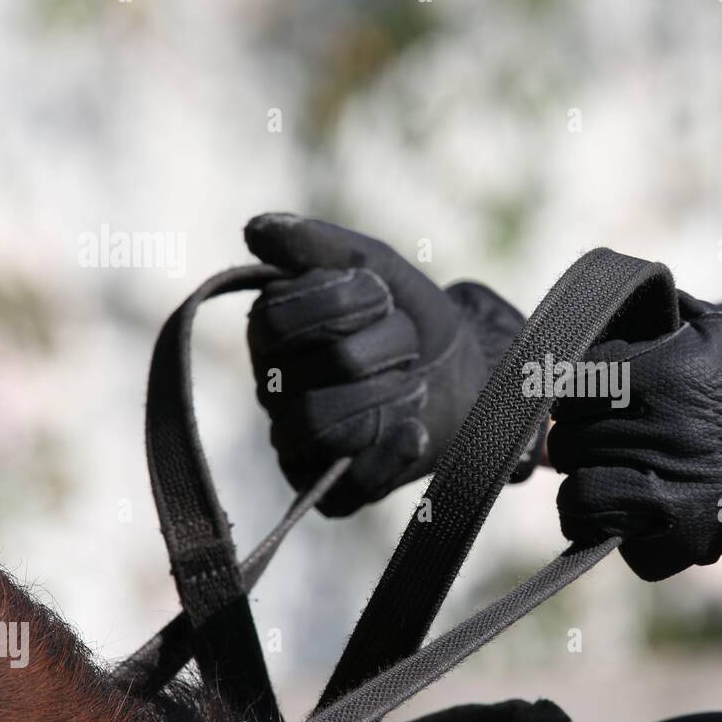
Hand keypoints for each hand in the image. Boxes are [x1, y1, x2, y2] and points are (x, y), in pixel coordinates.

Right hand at [244, 213, 533, 514]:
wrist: (467, 374)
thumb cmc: (409, 318)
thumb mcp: (374, 267)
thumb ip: (318, 245)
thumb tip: (254, 230)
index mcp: (270, 337)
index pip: (276, 319)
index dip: (340, 303)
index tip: (381, 295)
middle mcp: (272, 392)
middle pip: (314, 368)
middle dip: (379, 345)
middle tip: (408, 341)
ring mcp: (300, 446)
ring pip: (320, 425)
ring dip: (387, 395)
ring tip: (417, 383)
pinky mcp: (334, 491)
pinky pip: (344, 483)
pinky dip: (386, 453)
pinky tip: (415, 429)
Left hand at [547, 289, 721, 579]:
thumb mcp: (707, 326)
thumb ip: (647, 322)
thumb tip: (592, 321)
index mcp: (664, 376)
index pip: (575, 389)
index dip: (574, 395)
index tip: (585, 400)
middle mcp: (667, 432)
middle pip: (572, 443)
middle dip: (576, 440)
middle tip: (594, 440)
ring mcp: (681, 488)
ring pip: (584, 497)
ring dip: (585, 492)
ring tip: (598, 483)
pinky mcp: (697, 535)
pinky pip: (631, 551)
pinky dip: (630, 540)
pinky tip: (638, 519)